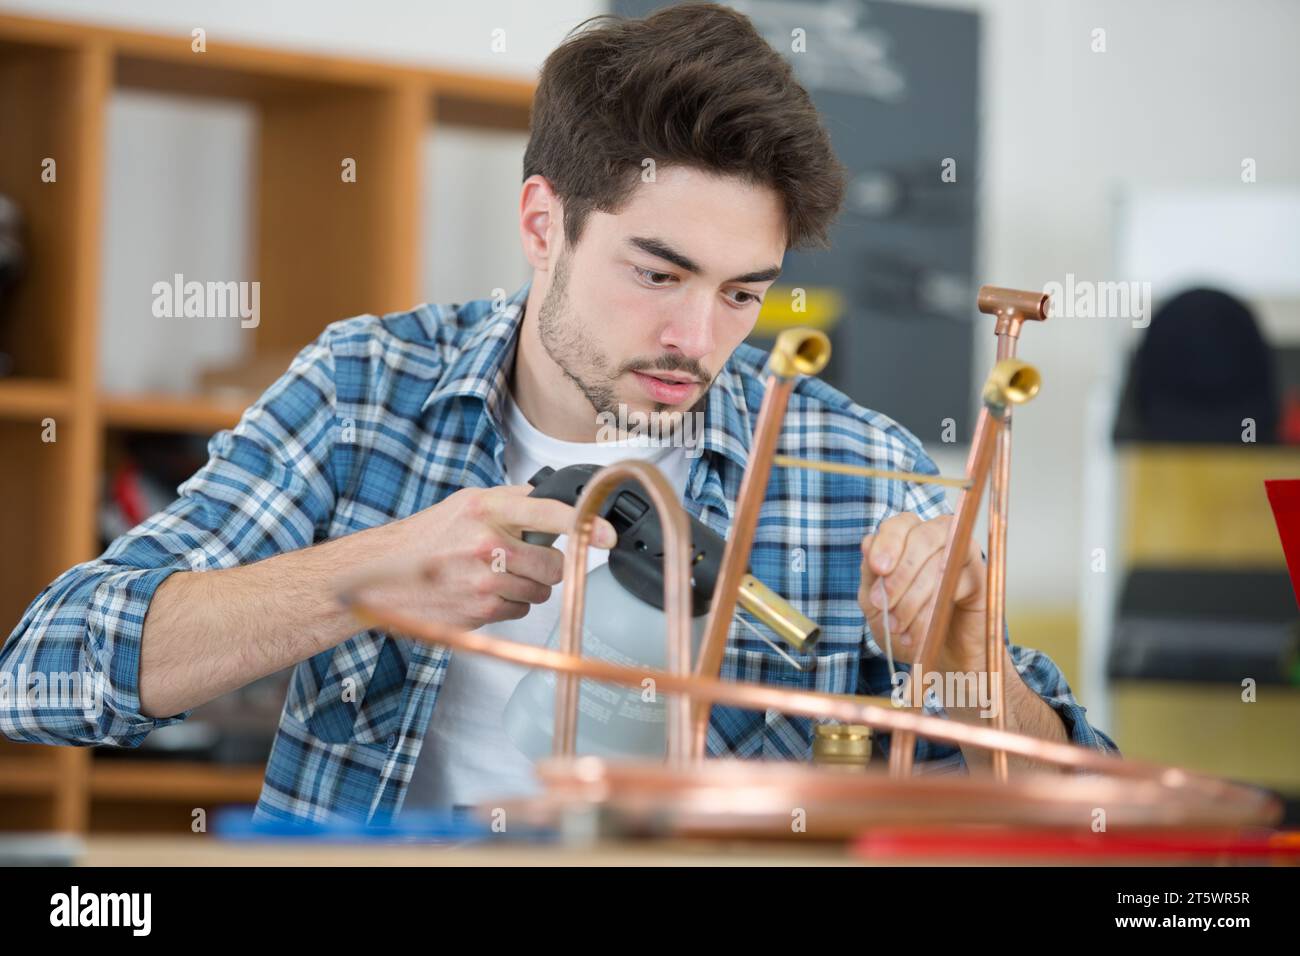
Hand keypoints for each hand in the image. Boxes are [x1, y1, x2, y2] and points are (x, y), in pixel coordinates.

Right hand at [359, 485, 616, 630]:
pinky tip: (481, 592)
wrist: (384, 574)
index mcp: (486, 509)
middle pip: (553, 565)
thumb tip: (557, 502)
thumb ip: (513, 502)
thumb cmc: (428, 537)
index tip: (608, 535)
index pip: (550, 514)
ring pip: (540, 591)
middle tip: (522, 558)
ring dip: (526, 585)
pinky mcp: (480, 611)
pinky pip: (520, 610)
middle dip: (546, 565)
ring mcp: (484, 581)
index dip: (585, 525)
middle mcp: (487, 545)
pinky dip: (508, 603)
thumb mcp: (468, 503)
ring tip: (492, 574)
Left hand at [858, 512, 987, 675]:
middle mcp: (939, 538)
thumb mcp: (875, 603)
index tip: (877, 569)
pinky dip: (933, 609)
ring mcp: (963, 554)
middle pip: (922, 536)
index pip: (900, 524)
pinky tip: (920, 630)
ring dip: (913, 597)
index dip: (888, 542)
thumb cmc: (906, 626)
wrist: (938, 658)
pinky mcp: (980, 577)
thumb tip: (868, 543)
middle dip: (900, 572)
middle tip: (881, 602)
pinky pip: (957, 583)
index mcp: (910, 537)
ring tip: (897, 625)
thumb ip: (869, 574)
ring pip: (939, 561)